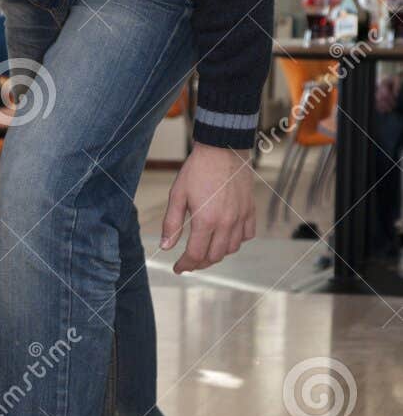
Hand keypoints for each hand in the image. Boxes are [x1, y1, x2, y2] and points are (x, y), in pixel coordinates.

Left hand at [161, 143, 255, 274]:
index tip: (178, 268)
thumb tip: (165, 247)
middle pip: (214, 256)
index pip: (196, 254)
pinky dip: (236, 241)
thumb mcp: (177, 195)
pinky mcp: (250, 209)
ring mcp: (241, 216)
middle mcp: (226, 222)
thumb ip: (172, 224)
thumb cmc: (197, 170)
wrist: (222, 147)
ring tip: (206, 250)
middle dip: (200, 263)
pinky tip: (226, 236)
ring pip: (232, 248)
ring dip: (217, 254)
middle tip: (190, 261)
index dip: (185, 265)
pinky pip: (247, 234)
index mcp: (206, 221)